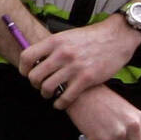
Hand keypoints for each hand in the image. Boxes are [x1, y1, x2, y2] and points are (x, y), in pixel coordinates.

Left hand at [19, 14, 140, 109]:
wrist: (116, 37)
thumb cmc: (92, 37)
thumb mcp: (67, 35)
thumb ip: (53, 47)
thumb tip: (37, 59)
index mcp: (55, 41)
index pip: (27, 56)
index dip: (23, 68)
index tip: (26, 73)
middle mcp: (62, 54)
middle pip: (35, 76)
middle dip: (35, 84)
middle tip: (40, 86)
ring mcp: (74, 67)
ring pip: (48, 88)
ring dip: (46, 94)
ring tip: (50, 94)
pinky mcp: (86, 79)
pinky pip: (66, 97)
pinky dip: (60, 103)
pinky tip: (61, 102)